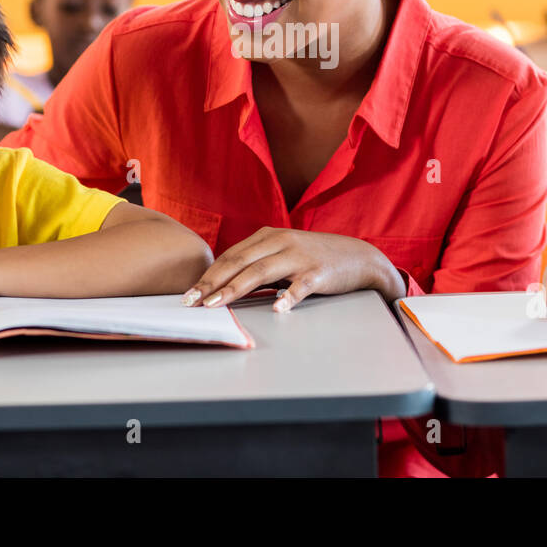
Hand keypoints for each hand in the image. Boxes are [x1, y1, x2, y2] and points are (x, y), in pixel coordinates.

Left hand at [182, 227, 402, 310]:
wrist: (357, 257)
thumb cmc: (313, 258)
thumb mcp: (281, 253)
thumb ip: (255, 262)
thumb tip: (221, 283)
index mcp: (267, 237)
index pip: (230, 256)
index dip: (208, 275)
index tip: (188, 294)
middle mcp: (280, 241)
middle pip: (239, 262)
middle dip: (213, 283)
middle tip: (192, 301)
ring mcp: (299, 256)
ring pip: (261, 271)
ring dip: (236, 288)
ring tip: (217, 304)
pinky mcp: (318, 272)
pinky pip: (300, 286)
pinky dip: (288, 297)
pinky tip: (278, 309)